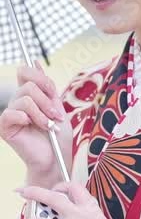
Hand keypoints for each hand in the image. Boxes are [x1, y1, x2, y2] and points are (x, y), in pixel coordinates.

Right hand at [0, 60, 72, 175]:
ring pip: (24, 99)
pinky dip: (29, 119)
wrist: (56, 157)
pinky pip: (12, 113)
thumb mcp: (56, 105)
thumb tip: (34, 61)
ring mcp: (10, 114)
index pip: (25, 71)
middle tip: (56, 116)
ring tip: (49, 125)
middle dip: (47, 100)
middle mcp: (17, 102)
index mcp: (28, 95)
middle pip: (28, 85)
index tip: (53, 93)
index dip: (41, 78)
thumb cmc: (58, 135)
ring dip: (42, 113)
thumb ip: (46, 86)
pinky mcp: (5, 127)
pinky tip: (36, 128)